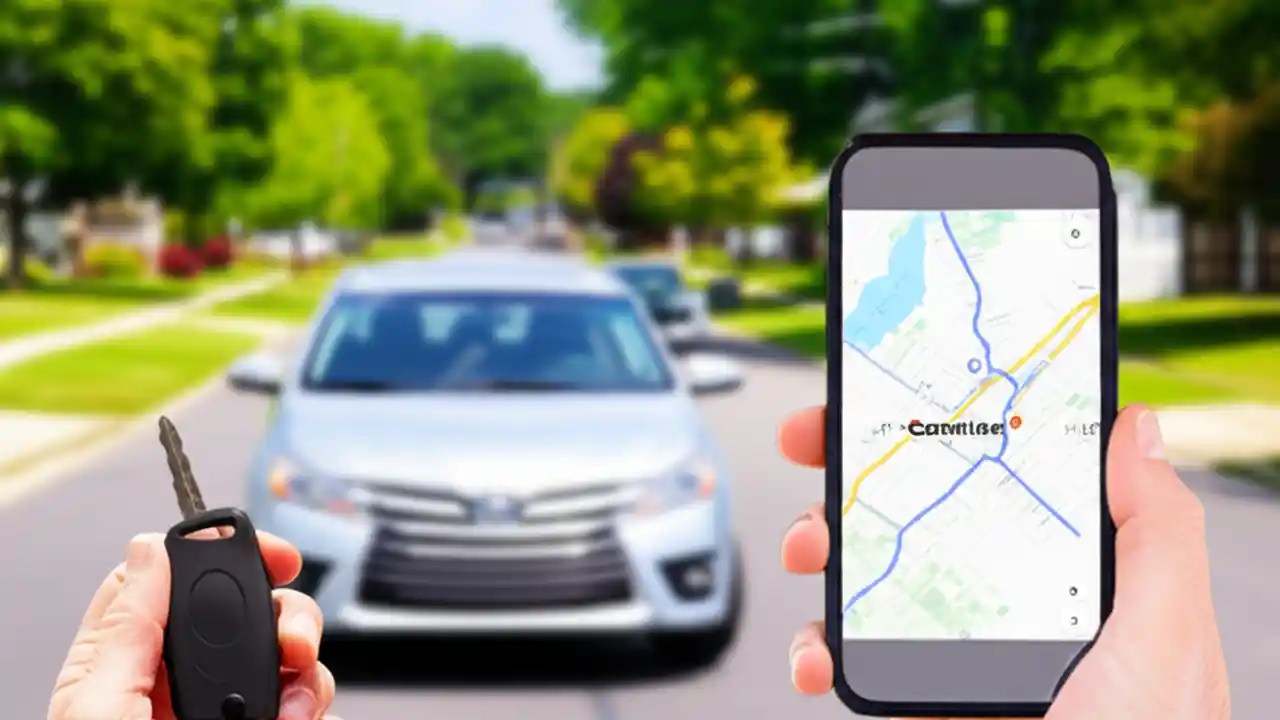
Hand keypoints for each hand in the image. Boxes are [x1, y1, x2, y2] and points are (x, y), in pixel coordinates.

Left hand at [49, 531, 340, 719]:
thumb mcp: (98, 709)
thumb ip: (127, 629)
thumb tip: (149, 552)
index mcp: (118, 666)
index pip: (168, 581)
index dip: (217, 553)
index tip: (262, 551)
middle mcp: (174, 685)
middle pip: (241, 608)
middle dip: (279, 607)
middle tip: (287, 629)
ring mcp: (222, 712)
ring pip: (282, 652)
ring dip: (301, 654)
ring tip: (293, 677)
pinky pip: (300, 699)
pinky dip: (309, 699)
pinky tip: (292, 715)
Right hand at [779, 404, 1229, 718]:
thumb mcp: (1166, 638)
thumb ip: (1157, 535)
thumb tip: (1137, 429)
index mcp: (1070, 575)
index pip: (1004, 471)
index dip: (948, 421)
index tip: (902, 388)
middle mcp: (1008, 604)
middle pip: (920, 509)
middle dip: (857, 470)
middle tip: (816, 447)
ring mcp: (956, 653)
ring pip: (870, 578)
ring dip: (824, 549)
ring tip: (811, 549)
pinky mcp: (918, 699)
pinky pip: (852, 661)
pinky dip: (816, 648)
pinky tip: (817, 654)